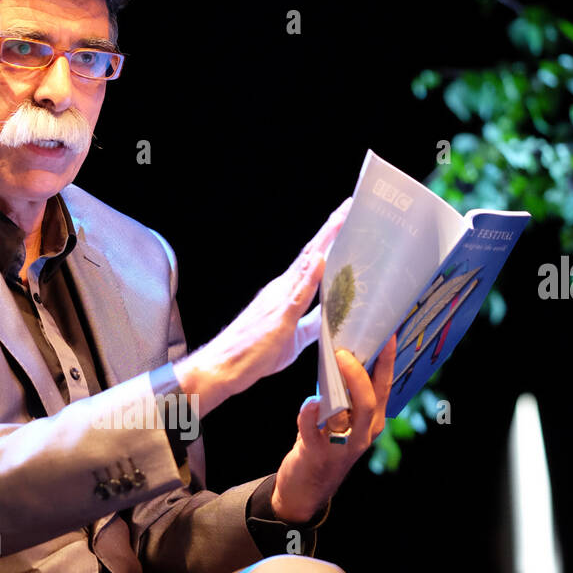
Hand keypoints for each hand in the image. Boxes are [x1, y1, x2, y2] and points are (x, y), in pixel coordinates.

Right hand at [173, 197, 351, 417]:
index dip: (329, 240)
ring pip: (306, 264)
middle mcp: (282, 288)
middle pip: (312, 253)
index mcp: (286, 292)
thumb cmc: (252, 353)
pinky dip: (310, 275)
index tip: (345, 219)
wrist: (222, 367)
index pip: (313, 261)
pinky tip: (321, 259)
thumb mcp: (293, 339)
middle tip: (349, 205)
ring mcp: (279, 299)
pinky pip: (298, 294)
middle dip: (331, 229)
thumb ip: (311, 324)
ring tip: (342, 219)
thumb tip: (331, 317)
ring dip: (324, 241)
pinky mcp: (278, 317)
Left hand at [271, 334, 396, 522]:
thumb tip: (343, 355)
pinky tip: (308, 402)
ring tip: (331, 365)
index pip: (384, 386)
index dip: (387, 360)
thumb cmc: (325, 445)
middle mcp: (363, 433)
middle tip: (344, 350)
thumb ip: (346, 395)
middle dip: (359, 374)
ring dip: (339, 390)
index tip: (388, 334)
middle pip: (369, 400)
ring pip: (347, 416)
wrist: (306, 488)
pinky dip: (310, 415)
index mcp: (373, 421)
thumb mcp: (343, 420)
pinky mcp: (317, 453)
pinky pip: (314, 431)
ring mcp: (342, 446)